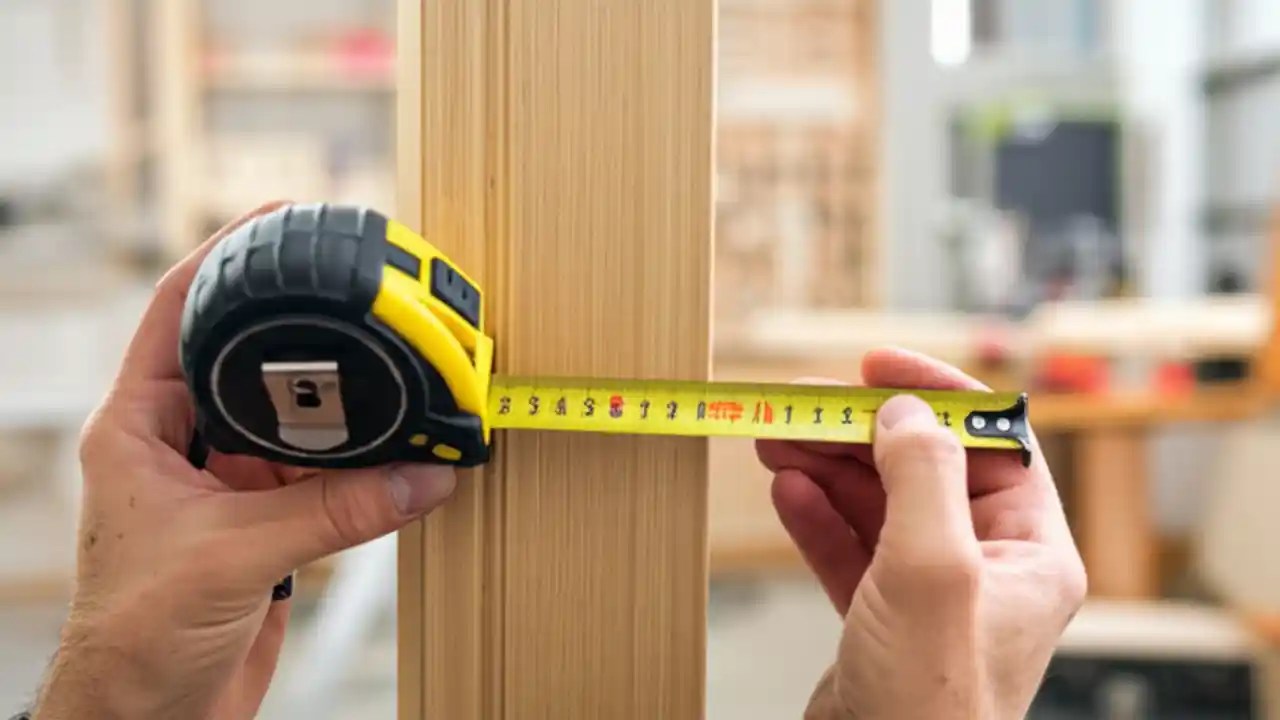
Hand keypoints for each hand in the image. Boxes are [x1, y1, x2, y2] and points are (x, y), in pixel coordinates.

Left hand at [32, 203, 457, 719]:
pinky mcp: (266, 523)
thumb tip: (421, 475)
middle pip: (247, 360)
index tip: (272, 221)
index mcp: (139, 425)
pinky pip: (326, 478)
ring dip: (344, 407)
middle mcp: (183, 443)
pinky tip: (400, 454)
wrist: (148, 719)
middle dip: (301, 330)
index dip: (219, 257)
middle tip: (355, 294)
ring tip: (394, 376)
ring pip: (295, 422)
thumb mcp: (231, 557)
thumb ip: (334, 512)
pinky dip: (365, 467)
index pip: (173, 312)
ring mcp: (227, 483)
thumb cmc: (132, 638)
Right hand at [759, 348, 1085, 719]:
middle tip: (802, 408)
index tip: (875, 365)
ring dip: (828, 468)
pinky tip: (786, 493)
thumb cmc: (928, 705)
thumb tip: (906, 411)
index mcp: (1029, 552)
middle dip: (859, 434)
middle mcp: (987, 567)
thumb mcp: (932, 573)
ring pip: (878, 505)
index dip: (936, 393)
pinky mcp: (883, 617)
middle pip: (922, 468)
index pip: (993, 442)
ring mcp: (932, 593)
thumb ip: (923, 478)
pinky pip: (850, 549)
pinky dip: (817, 517)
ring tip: (777, 442)